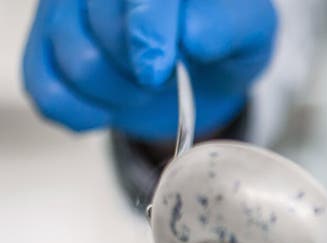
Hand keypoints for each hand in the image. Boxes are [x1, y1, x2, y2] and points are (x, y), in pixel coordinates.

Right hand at [22, 0, 277, 139]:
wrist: (201, 67)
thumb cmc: (223, 40)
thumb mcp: (249, 31)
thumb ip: (228, 25)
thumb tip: (193, 34)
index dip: (146, 29)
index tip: (158, 69)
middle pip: (99, 29)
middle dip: (139, 72)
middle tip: (164, 76)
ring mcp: (62, 9)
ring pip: (74, 62)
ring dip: (117, 95)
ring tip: (143, 87)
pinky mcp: (44, 49)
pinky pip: (48, 94)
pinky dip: (85, 115)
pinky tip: (110, 106)